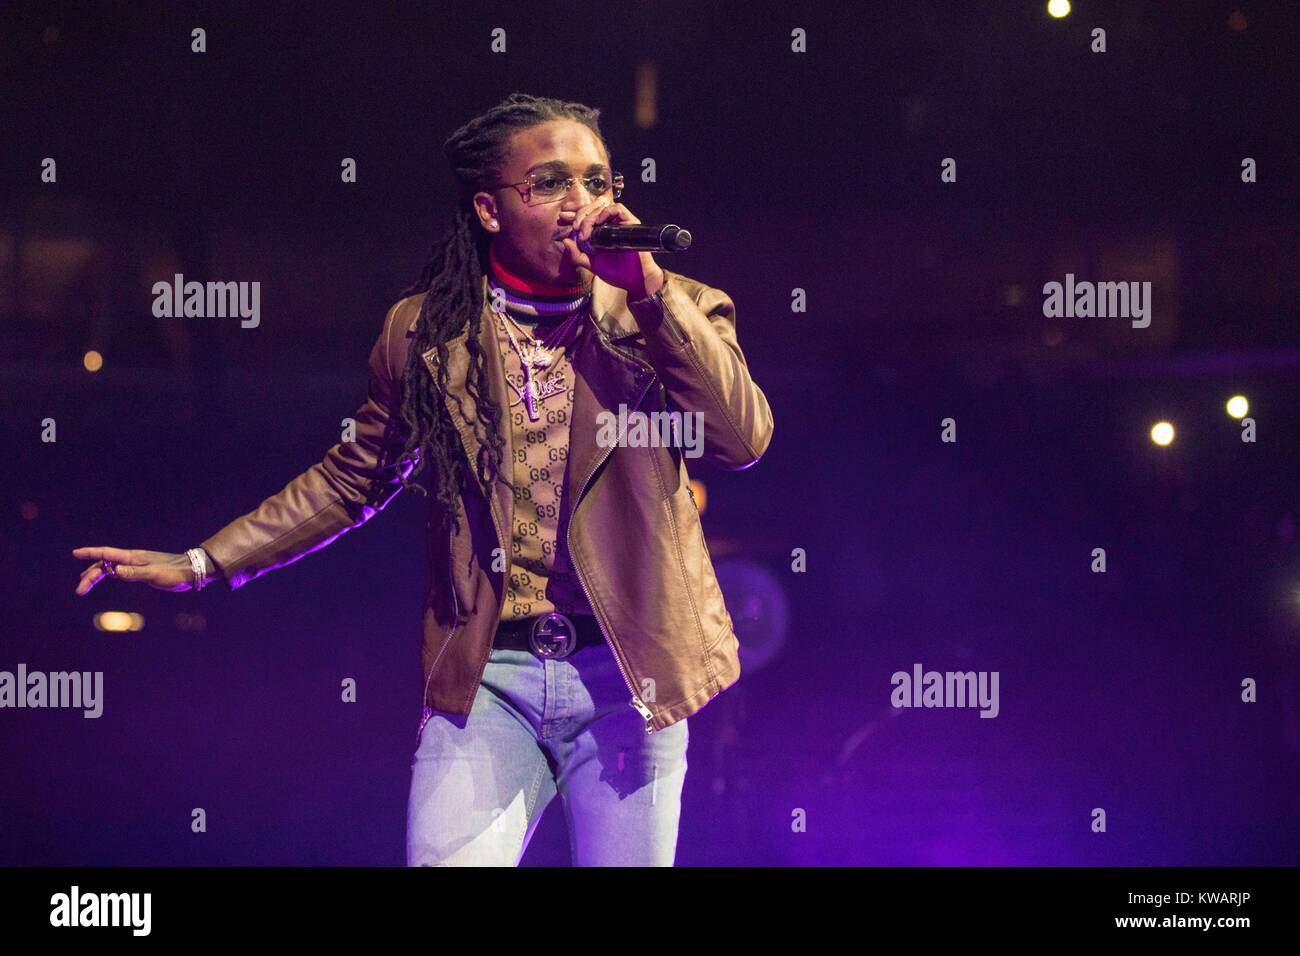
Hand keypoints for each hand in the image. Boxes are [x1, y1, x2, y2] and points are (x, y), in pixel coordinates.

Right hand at [72, 546, 198, 595]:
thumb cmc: (174, 572)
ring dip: (96, 577)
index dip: (90, 553)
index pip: (106, 554)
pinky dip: (108, 576)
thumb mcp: (154, 574)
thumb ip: (134, 573)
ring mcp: (135, 565)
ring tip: (83, 588)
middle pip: (104, 565)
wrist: (190, 572)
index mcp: (132, 557)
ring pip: (110, 569)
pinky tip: (103, 579)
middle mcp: (131, 559)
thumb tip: (114, 571)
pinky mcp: (140, 572)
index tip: (75, 553)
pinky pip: (119, 573)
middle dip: (90, 576)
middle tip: (79, 590)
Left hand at [560, 199, 664, 300]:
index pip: (585, 215)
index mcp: (599, 231)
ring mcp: (619, 223)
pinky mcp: (629, 222)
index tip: (562, 217)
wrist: (633, 280)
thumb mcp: (591, 264)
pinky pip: (618, 208)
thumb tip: (566, 241)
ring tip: (583, 231)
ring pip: (602, 206)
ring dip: (589, 216)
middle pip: (592, 208)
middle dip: (579, 214)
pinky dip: (605, 212)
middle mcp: (609, 224)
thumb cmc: (615, 272)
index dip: (573, 212)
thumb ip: (577, 255)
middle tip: (573, 227)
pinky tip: (597, 222)